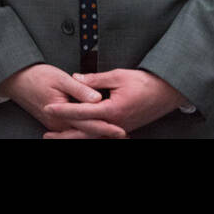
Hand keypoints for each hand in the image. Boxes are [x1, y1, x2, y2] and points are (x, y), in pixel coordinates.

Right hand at [0, 63, 124, 137]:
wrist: (16, 81)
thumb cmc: (37, 76)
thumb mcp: (60, 78)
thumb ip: (80, 89)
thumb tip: (97, 98)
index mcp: (61, 113)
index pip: (88, 123)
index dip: (106, 127)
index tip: (121, 130)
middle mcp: (58, 123)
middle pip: (85, 132)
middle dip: (104, 135)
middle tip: (123, 135)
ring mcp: (56, 125)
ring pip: (79, 133)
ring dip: (96, 134)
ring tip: (113, 134)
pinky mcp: (55, 123)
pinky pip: (73, 129)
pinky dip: (86, 131)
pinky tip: (96, 130)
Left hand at [41, 69, 184, 137]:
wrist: (168, 93)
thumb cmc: (146, 82)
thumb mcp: (119, 76)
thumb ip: (95, 79)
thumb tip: (75, 78)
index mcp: (112, 110)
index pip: (81, 112)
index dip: (63, 110)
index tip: (48, 108)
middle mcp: (114, 124)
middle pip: (84, 133)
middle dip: (64, 135)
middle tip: (46, 135)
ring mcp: (119, 129)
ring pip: (92, 137)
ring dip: (74, 138)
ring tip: (58, 137)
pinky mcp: (122, 129)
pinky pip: (101, 136)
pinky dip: (88, 136)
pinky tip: (80, 135)